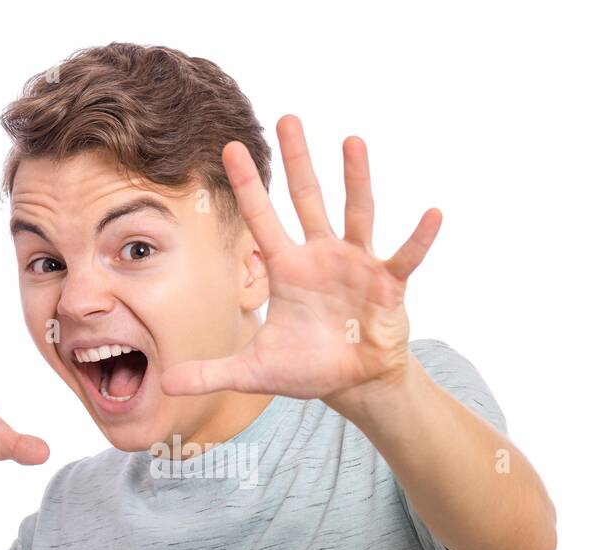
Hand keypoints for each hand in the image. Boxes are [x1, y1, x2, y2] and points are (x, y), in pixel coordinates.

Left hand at [159, 114, 440, 412]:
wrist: (353, 381)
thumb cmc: (307, 366)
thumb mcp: (253, 371)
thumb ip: (210, 372)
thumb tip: (165, 382)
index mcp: (287, 269)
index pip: (261, 220)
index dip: (246, 186)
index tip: (229, 148)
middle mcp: (320, 256)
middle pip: (307, 199)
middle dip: (298, 161)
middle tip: (288, 118)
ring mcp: (356, 264)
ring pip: (356, 212)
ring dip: (355, 179)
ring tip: (352, 141)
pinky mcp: (387, 283)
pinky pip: (405, 256)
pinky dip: (418, 238)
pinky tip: (431, 214)